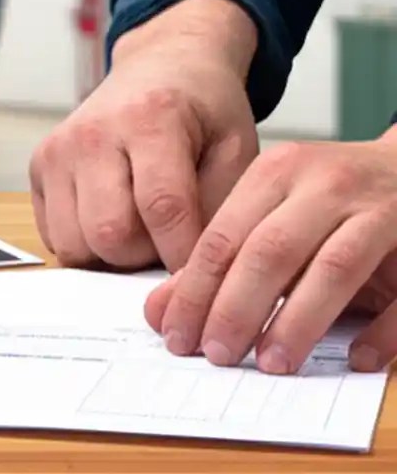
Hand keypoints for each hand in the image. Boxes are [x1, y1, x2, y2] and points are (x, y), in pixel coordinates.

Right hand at [30, 0, 260, 270]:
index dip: (182, 254)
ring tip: (139, 228)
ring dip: (111, 254)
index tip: (199, 270)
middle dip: (143, 256)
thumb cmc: (203, 110)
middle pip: (110, 234)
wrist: (161, 64)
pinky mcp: (38, 166)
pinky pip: (54, 237)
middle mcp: (93, 132)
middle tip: (166, 240)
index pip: (162, 207)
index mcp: (150, 118)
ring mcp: (58, 149)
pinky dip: (85, 243)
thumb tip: (190, 272)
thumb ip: (218, 208)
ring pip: (75, 244)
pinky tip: (112, 216)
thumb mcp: (235, 149)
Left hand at [144, 134, 396, 373]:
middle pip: (271, 251)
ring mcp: (382, 209)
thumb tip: (160, 312)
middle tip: (217, 355)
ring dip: (298, 321)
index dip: (195, 291)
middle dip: (236, 309)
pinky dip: (382, 328)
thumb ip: (218, 258)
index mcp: (277, 173)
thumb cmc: (330, 197)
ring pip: (334, 267)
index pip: (223, 237)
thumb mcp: (269, 210)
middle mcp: (327, 184)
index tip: (177, 337)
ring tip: (271, 363)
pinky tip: (357, 357)